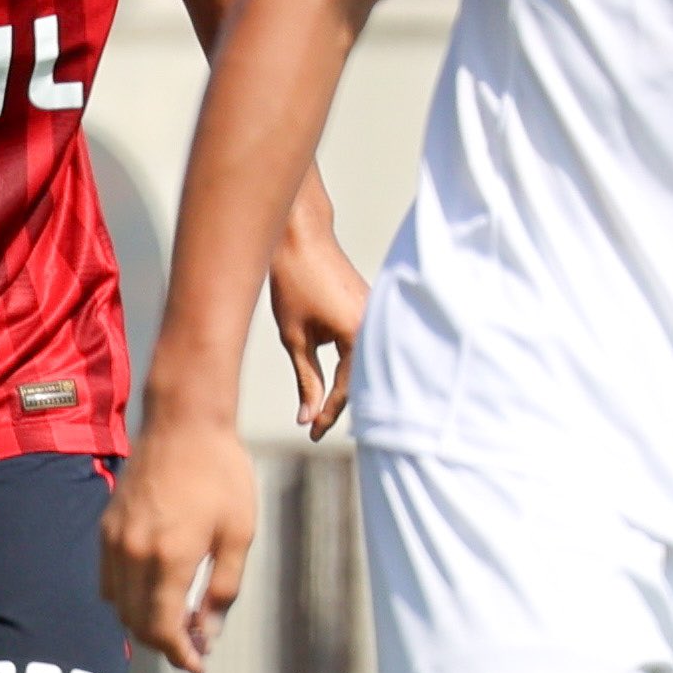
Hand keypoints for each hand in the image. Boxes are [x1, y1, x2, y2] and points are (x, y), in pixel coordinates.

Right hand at [100, 414, 255, 672]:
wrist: (184, 424)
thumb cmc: (222, 476)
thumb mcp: (239, 536)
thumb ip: (222, 590)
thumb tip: (208, 632)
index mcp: (168, 557)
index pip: (162, 628)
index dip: (181, 655)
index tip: (198, 666)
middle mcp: (132, 552)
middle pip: (136, 622)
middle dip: (164, 644)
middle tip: (193, 649)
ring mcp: (114, 538)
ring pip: (117, 603)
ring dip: (143, 622)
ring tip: (176, 623)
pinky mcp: (107, 525)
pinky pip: (108, 578)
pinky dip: (127, 597)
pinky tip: (154, 591)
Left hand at [267, 176, 362, 439]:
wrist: (301, 239)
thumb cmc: (294, 284)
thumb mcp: (295, 338)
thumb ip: (307, 380)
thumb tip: (307, 416)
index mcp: (359, 336)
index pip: (348, 390)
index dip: (328, 414)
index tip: (310, 433)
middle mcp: (377, 329)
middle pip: (362, 381)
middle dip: (341, 406)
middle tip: (317, 429)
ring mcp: (378, 318)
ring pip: (366, 366)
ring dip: (349, 388)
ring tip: (326, 412)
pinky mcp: (371, 310)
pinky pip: (367, 348)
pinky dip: (353, 367)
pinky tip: (339, 382)